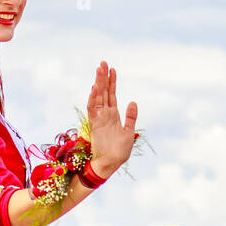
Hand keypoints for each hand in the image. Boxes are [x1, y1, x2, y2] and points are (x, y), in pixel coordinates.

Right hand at [85, 61, 137, 175]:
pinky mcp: (94, 124)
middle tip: (103, 62)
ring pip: (97, 96)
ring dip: (98, 83)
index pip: (112, 94)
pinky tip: (95, 87)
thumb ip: (131, 117)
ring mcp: (99, 118)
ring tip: (99, 69)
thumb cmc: (120, 151)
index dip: (112, 82)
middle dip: (103, 77)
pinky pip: (92, 108)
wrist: (111, 163)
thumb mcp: (130, 132)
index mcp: (114, 115)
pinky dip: (93, 97)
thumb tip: (133, 102)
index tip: (112, 69)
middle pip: (104, 92)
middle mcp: (105, 114)